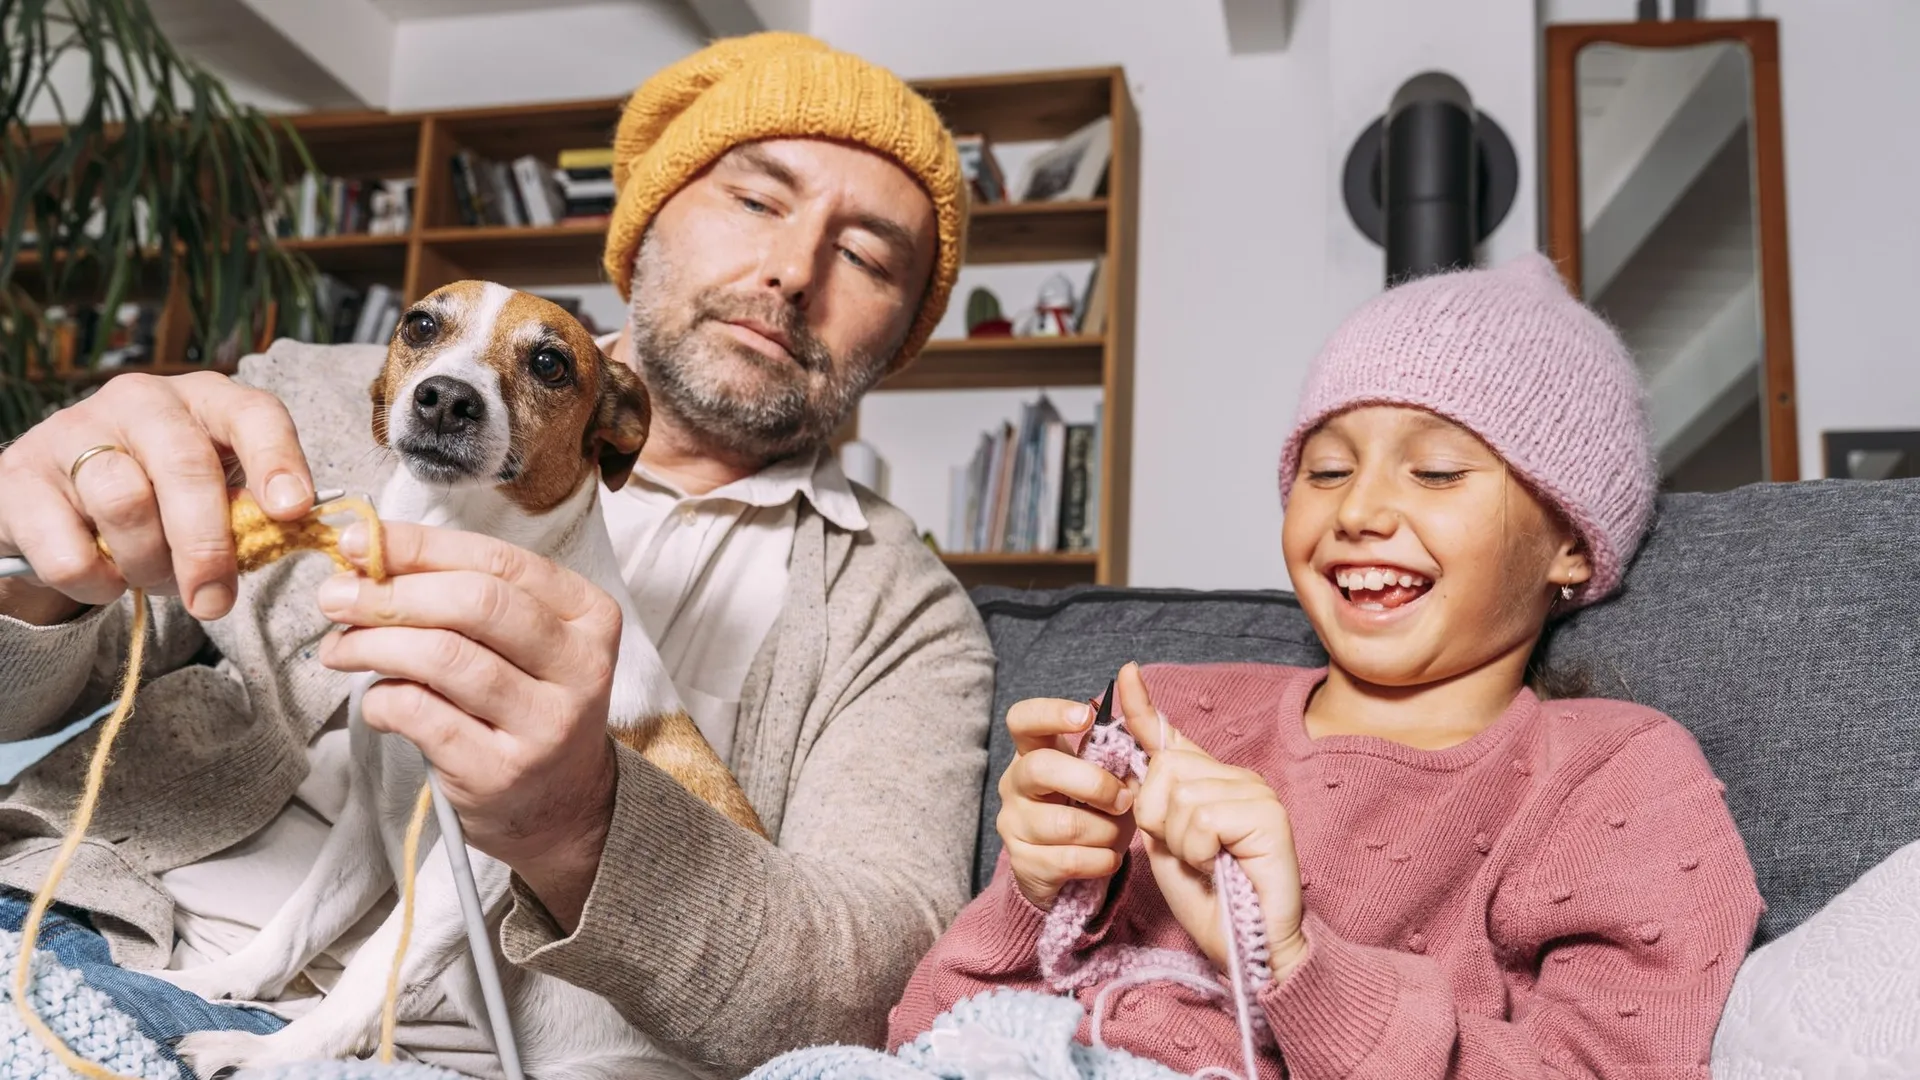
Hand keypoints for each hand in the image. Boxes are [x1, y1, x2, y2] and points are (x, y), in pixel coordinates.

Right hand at [0, 371, 317, 623]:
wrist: (56, 509)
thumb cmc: (159, 502)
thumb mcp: (213, 499)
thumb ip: (248, 513)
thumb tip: (284, 536)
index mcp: (204, 400)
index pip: (252, 414)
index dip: (277, 461)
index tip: (292, 512)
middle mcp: (141, 401)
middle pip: (185, 466)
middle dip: (207, 545)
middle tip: (214, 601)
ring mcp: (73, 431)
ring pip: (126, 504)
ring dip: (147, 563)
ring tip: (151, 578)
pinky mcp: (20, 477)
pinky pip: (69, 549)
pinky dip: (96, 583)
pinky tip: (104, 579)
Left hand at [315, 519, 623, 927]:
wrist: (562, 804)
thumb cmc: (529, 704)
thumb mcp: (526, 641)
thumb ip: (467, 596)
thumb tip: (371, 556)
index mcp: (590, 617)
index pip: (500, 561)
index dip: (420, 546)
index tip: (360, 542)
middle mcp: (581, 667)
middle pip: (475, 604)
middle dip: (392, 592)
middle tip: (337, 596)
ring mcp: (545, 724)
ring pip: (444, 657)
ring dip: (374, 644)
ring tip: (341, 647)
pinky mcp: (502, 771)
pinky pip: (421, 716)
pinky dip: (381, 700)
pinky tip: (376, 699)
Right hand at [995, 694, 1138, 909]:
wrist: (1074, 867)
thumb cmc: (1094, 806)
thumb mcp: (1110, 770)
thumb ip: (1123, 729)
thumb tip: (1131, 671)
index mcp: (1034, 751)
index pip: (1022, 718)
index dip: (1050, 712)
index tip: (1086, 715)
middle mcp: (1015, 783)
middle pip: (1041, 769)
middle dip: (1093, 784)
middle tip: (1124, 799)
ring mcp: (1014, 823)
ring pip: (1063, 824)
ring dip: (1105, 832)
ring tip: (1116, 834)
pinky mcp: (1023, 862)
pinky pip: (1068, 861)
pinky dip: (1101, 861)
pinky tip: (1107, 857)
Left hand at [1118, 663, 1308, 977]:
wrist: (1249, 945)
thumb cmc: (1209, 898)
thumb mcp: (1166, 841)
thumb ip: (1153, 799)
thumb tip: (1135, 754)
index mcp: (1210, 781)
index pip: (1169, 736)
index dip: (1142, 707)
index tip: (1125, 673)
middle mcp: (1236, 777)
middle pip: (1163, 769)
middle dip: (1158, 819)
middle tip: (1189, 853)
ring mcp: (1256, 791)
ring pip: (1180, 794)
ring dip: (1180, 841)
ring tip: (1207, 863)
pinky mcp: (1268, 813)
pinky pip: (1203, 816)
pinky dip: (1200, 849)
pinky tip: (1221, 864)